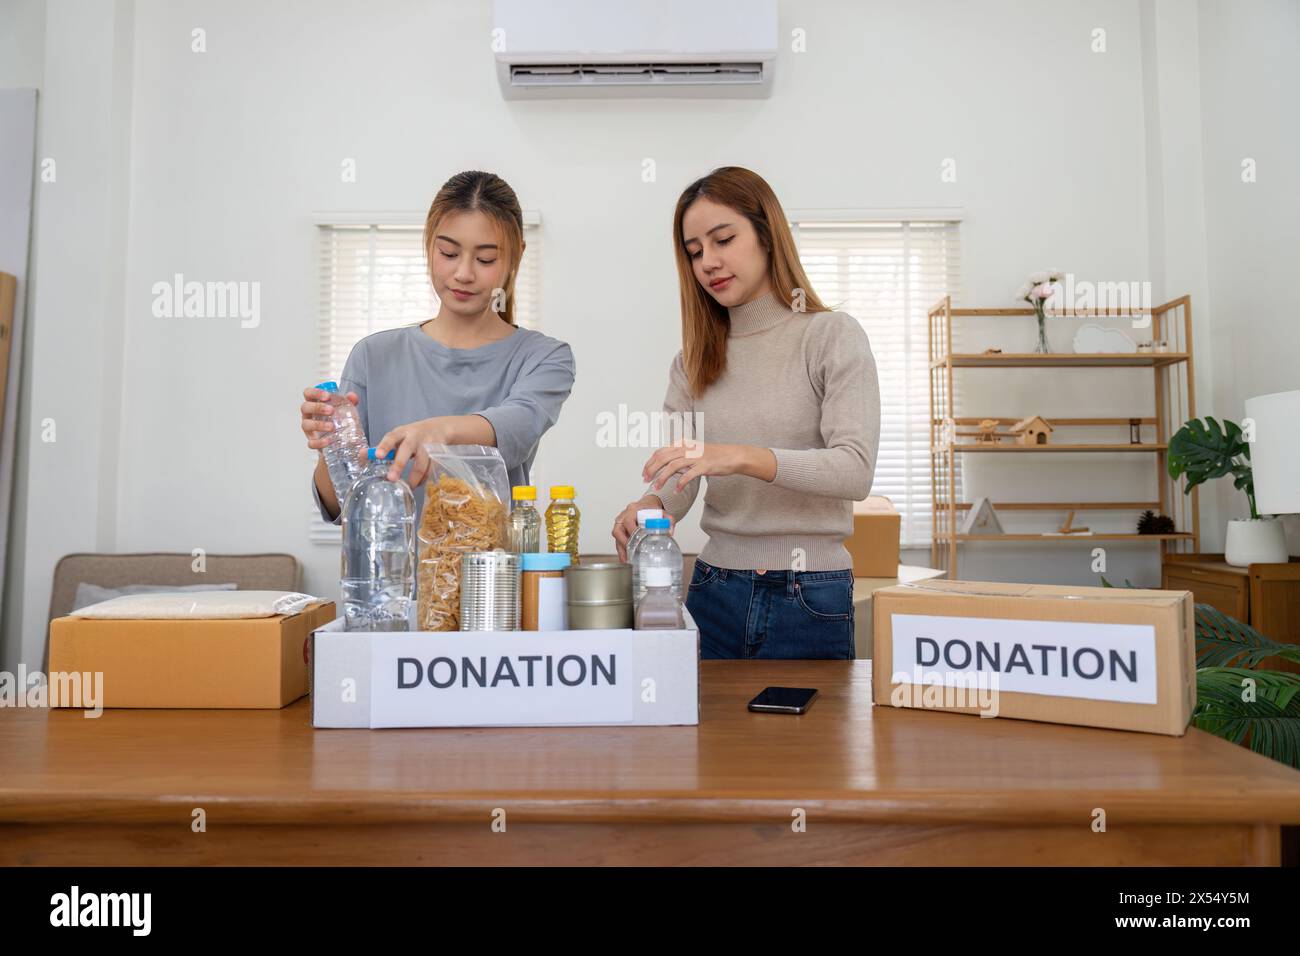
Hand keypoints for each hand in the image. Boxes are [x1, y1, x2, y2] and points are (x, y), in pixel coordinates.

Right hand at [301, 386, 359, 451]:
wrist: (337, 439)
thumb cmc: (336, 419)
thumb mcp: (344, 408)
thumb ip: (349, 401)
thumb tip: (352, 396)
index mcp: (314, 403)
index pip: (308, 393)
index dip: (315, 393)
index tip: (327, 396)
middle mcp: (308, 415)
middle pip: (305, 407)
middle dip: (318, 407)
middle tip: (331, 410)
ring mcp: (308, 429)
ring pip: (306, 425)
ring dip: (318, 425)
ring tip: (331, 427)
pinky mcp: (312, 442)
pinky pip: (311, 442)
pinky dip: (319, 442)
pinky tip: (328, 441)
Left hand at [374, 418, 452, 487]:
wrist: (438, 429)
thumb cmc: (411, 436)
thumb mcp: (396, 437)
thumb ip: (381, 447)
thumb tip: (361, 454)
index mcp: (401, 433)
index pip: (391, 438)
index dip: (384, 446)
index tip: (377, 456)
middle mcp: (414, 437)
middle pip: (407, 449)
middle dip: (399, 464)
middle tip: (392, 478)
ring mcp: (427, 445)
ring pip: (422, 462)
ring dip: (415, 476)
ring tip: (408, 487)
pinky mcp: (437, 454)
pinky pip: (431, 469)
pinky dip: (424, 478)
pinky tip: (418, 484)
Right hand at [612, 495, 671, 561]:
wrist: (646, 506)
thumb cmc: (651, 509)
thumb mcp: (662, 513)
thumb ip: (668, 520)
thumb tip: (669, 532)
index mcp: (633, 510)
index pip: (628, 521)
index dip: (631, 531)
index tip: (637, 539)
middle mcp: (624, 516)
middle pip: (618, 529)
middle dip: (624, 542)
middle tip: (632, 551)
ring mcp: (620, 523)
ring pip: (616, 536)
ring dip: (621, 548)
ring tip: (627, 558)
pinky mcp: (620, 530)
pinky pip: (618, 540)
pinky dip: (621, 550)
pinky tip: (626, 558)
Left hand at [641, 442, 774, 493]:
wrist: (732, 455)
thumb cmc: (713, 455)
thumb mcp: (693, 451)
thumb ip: (679, 456)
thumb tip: (665, 465)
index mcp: (683, 444)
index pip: (660, 451)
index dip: (650, 463)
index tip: (644, 473)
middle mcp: (687, 448)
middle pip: (663, 458)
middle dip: (652, 470)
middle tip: (646, 480)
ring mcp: (696, 457)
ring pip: (673, 466)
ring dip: (662, 477)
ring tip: (657, 487)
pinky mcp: (704, 466)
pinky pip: (689, 475)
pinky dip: (680, 483)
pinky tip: (677, 490)